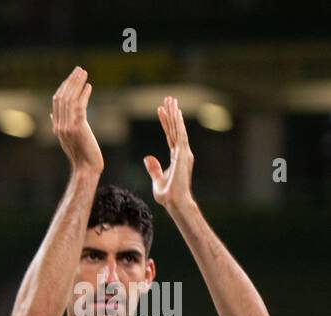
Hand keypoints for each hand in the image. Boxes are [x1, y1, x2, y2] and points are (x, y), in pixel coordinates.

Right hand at [51, 66, 102, 173]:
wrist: (86, 168)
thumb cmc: (81, 154)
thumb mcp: (68, 138)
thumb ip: (61, 125)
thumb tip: (52, 114)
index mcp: (56, 127)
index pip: (57, 102)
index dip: (64, 87)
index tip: (72, 76)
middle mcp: (60, 126)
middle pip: (62, 98)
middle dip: (70, 81)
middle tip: (79, 69)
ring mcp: (67, 127)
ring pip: (69, 100)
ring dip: (77, 84)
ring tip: (84, 73)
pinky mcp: (77, 128)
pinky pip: (79, 107)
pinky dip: (84, 95)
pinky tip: (89, 87)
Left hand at [143, 96, 194, 210]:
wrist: (175, 202)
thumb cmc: (168, 195)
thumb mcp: (157, 180)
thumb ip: (154, 168)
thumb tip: (147, 158)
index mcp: (176, 157)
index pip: (170, 136)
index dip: (166, 123)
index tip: (161, 110)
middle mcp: (182, 152)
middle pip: (175, 129)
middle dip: (171, 113)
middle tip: (168, 98)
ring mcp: (184, 152)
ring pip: (177, 128)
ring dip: (174, 114)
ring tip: (170, 100)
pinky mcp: (183, 154)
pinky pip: (179, 135)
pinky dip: (177, 124)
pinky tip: (175, 113)